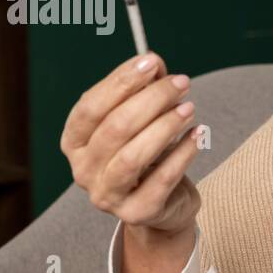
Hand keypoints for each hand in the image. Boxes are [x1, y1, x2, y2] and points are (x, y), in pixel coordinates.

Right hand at [60, 52, 203, 236]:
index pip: (91, 107)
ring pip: (133, 156)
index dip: (120, 82)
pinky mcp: (137, 212)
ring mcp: (107, 195)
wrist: (163, 204)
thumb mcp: (141, 120)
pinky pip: (162, 179)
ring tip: (190, 108)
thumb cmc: (148, 153)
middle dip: (151, 100)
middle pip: (115, 128)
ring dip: (165, 127)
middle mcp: (83, 170)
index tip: (151, 61)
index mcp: (74, 142)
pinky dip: (182, 153)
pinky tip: (198, 134)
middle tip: (181, 82)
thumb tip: (153, 61)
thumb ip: (142, 89)